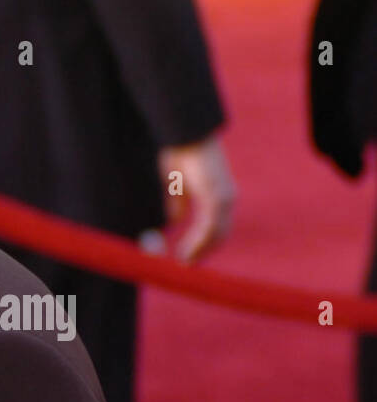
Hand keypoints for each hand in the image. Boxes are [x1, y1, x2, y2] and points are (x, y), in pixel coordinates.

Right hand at [157, 135, 235, 262]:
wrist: (185, 135)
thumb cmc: (180, 153)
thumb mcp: (176, 183)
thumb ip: (178, 202)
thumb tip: (175, 220)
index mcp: (217, 194)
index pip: (215, 226)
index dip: (201, 243)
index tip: (186, 256)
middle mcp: (225, 198)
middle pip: (219, 234)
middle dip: (202, 252)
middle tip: (186, 266)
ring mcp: (223, 199)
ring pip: (215, 235)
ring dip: (199, 251)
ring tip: (184, 263)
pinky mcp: (216, 198)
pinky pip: (209, 228)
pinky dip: (197, 243)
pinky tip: (185, 252)